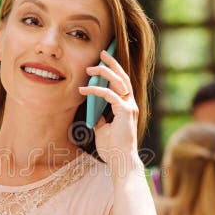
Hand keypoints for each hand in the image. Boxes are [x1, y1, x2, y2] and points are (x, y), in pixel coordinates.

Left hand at [78, 48, 139, 174]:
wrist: (120, 161)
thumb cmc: (113, 148)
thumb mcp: (102, 129)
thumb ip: (100, 117)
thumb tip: (92, 108)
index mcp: (126, 107)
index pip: (122, 84)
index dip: (114, 71)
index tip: (104, 61)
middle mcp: (130, 104)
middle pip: (123, 77)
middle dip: (113, 63)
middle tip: (102, 53)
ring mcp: (129, 107)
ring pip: (118, 82)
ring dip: (104, 72)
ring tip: (91, 68)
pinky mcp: (125, 111)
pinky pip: (109, 95)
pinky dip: (96, 90)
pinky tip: (84, 90)